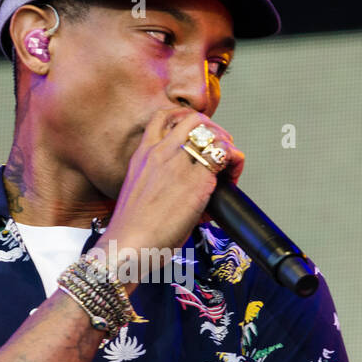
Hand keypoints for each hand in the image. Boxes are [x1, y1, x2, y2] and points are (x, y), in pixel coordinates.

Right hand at [105, 107, 244, 261]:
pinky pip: (224, 159)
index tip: (196, 133)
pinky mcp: (198, 182)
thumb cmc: (130, 228)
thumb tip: (181, 189)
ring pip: (213, 134)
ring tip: (229, 164)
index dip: (185, 119)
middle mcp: (161, 153)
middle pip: (195, 119)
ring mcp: (180, 165)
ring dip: (226, 145)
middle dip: (212, 129)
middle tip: (218, 148)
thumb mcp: (137, 191)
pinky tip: (231, 180)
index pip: (164, 117)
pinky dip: (233, 165)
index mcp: (143, 154)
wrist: (127, 245)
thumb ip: (157, 179)